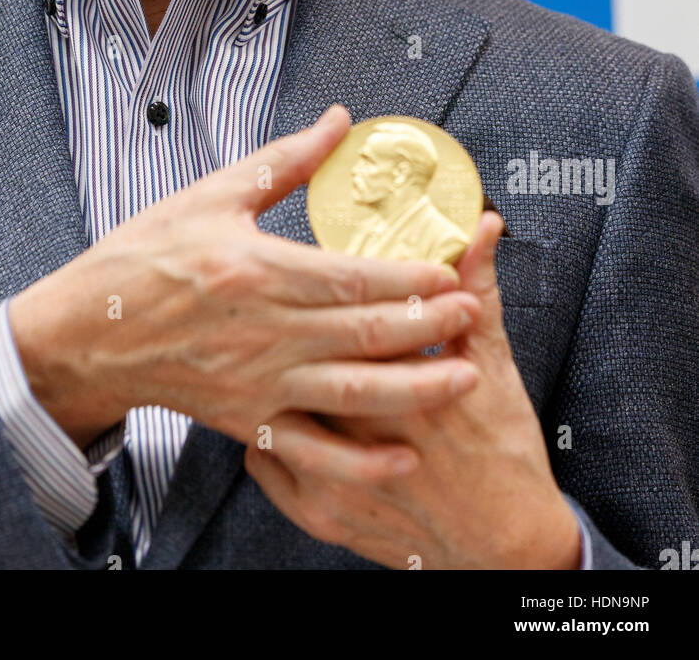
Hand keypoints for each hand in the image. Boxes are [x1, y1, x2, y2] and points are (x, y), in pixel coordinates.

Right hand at [8, 105, 482, 455]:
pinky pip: (311, 448)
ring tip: (464, 376)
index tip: (452, 269)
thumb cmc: (147, 255)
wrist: (90, 329)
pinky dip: (358, 460)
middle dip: (428, 326)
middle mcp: (262, 332)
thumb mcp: (213, 193)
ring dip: (414, 388)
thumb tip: (340, 120)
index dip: (408, 277)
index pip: (349, 277)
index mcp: (255, 270)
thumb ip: (285, 160)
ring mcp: (256, 382)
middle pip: (363, 334)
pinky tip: (401, 454)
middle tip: (473, 312)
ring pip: (350, 394)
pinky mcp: (247, 417)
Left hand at [244, 213, 581, 569]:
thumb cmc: (503, 452)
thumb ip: (481, 288)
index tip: (321, 267)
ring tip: (262, 345)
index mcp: (406, 384)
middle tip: (277, 297)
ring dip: (266, 376)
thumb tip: (481, 226)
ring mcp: (337, 478)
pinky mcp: (322, 514)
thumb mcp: (494, 362)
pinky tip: (268, 406)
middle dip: (289, 326)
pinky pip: (265, 464)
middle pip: (306, 360)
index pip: (353, 322)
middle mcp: (364, 432)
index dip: (334, 289)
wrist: (507, 544)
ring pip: (274, 408)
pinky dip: (262, 434)